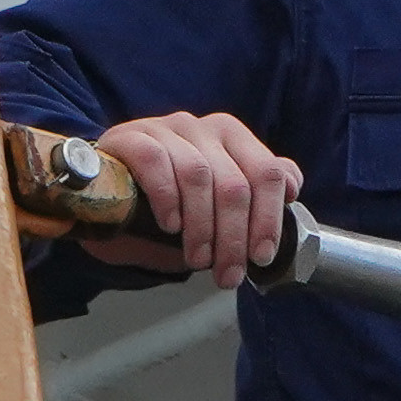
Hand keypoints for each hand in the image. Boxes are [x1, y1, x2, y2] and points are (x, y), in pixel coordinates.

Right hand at [80, 111, 303, 289]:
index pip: (267, 173)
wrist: (109, 193)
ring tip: (198, 258)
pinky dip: (168, 198)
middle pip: (234, 184)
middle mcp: (202, 128)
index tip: (262, 256)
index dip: (269, 219)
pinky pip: (156, 162)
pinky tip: (170, 225)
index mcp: (232, 137)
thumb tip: (292, 190)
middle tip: (227, 272)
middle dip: (234, 238)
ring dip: (202, 227)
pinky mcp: (130, 136)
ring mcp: (165, 128)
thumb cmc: (168, 199)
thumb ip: (255, 193)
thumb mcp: (216, 201)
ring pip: (198, 176)